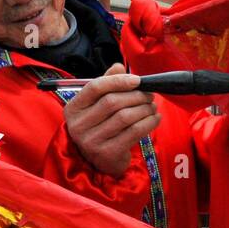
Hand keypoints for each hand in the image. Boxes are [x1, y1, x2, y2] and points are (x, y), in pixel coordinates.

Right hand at [63, 62, 160, 177]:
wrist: (100, 161)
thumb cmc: (101, 126)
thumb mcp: (98, 104)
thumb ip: (107, 84)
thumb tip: (118, 66)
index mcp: (73, 108)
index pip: (95, 87)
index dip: (118, 81)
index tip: (137, 80)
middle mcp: (78, 125)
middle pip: (112, 102)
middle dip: (136, 96)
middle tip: (150, 95)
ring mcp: (91, 141)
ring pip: (125, 117)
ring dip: (144, 109)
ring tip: (152, 106)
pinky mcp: (107, 153)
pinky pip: (134, 132)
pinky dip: (149, 122)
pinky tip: (155, 118)